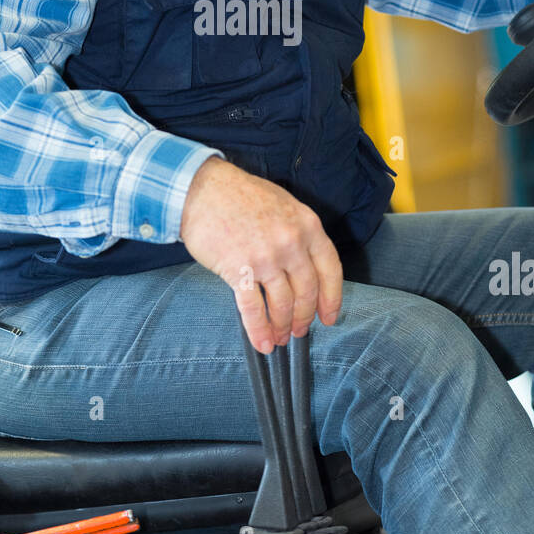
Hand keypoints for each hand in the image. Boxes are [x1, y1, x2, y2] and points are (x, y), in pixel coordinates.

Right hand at [179, 156, 342, 353]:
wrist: (201, 190)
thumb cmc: (240, 196)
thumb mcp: (283, 206)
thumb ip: (299, 234)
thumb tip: (304, 270)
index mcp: (307, 225)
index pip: (331, 270)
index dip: (332, 299)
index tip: (329, 317)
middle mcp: (291, 243)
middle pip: (307, 292)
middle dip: (305, 317)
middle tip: (300, 330)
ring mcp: (266, 258)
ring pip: (283, 304)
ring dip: (283, 326)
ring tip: (281, 338)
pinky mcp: (239, 271)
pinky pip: (253, 310)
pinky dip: (260, 331)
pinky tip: (263, 343)